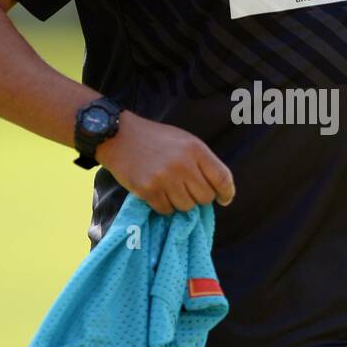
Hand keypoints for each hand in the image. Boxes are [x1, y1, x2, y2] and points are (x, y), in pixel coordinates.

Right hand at [97, 110, 234, 215]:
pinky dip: (164, 205)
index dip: (227, 193)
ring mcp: (165, 178)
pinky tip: (157, 191)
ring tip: (169, 188)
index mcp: (196, 149)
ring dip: (180, 202)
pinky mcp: (148, 190)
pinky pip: (166, 210)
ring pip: (186, 207)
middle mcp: (183, 164)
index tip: (224, 199)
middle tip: (186, 189)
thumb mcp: (185, 141)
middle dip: (198, 197)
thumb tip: (218, 192)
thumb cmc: (156, 139)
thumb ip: (202, 162)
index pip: (222, 178)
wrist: (120, 136)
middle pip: (205, 197)